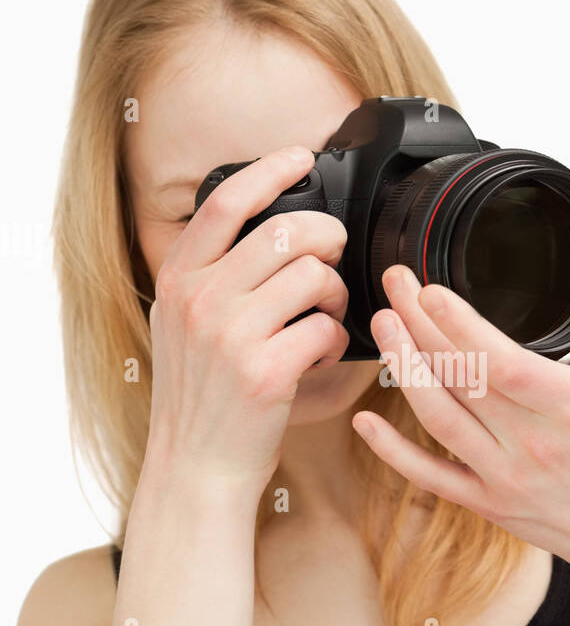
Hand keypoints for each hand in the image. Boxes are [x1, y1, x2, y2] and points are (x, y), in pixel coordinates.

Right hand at [146, 146, 348, 494]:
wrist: (196, 467)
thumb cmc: (203, 396)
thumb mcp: (182, 325)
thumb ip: (209, 276)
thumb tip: (265, 226)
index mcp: (178, 281)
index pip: (224, 203)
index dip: (269, 171)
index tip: (300, 158)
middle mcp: (198, 301)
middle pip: (285, 232)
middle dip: (326, 239)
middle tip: (331, 262)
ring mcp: (229, 335)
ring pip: (314, 276)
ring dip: (335, 295)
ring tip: (323, 318)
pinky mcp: (265, 371)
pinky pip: (326, 327)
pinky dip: (334, 340)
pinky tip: (317, 356)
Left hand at [352, 261, 569, 573]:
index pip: (503, 361)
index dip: (459, 326)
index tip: (429, 289)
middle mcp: (535, 442)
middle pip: (460, 377)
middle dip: (418, 324)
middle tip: (396, 282)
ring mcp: (505, 477)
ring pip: (437, 418)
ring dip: (402, 368)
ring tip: (383, 324)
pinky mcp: (487, 504)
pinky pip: (428, 476)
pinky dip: (391, 450)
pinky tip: (363, 419)